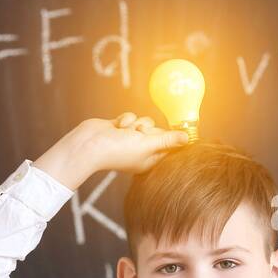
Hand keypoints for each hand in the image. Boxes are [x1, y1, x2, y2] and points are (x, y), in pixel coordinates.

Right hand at [33, 113, 188, 190]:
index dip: (173, 138)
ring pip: (144, 122)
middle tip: (140, 133)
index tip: (182, 130)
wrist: (88, 145)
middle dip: (149, 129)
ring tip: (125, 131)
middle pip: (157, 132)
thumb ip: (169, 140)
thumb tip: (189, 139)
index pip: (169, 147)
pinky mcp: (120, 129)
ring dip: (136, 123)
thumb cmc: (118, 150)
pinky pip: (131, 117)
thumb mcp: (148, 144)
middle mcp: (140, 151)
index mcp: (149, 160)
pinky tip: (116, 127)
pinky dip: (125, 119)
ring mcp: (129, 140)